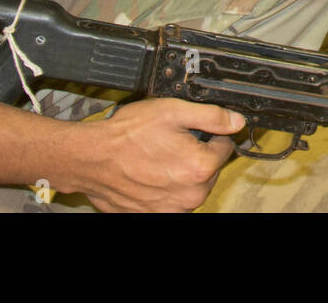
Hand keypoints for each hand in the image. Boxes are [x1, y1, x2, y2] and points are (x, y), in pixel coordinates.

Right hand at [68, 98, 242, 212]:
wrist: (90, 159)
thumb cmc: (126, 136)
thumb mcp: (173, 111)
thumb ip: (212, 116)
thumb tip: (237, 121)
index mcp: (200, 167)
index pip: (225, 146)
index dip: (212, 133)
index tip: (196, 129)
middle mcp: (191, 195)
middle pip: (209, 169)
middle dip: (197, 154)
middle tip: (172, 142)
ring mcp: (173, 209)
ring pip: (192, 186)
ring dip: (182, 173)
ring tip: (158, 157)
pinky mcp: (156, 216)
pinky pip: (173, 200)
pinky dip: (167, 188)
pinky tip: (151, 174)